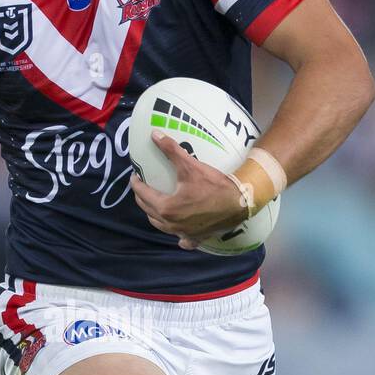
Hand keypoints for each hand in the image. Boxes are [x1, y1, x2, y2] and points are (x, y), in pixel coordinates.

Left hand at [129, 130, 248, 250]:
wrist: (239, 202)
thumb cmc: (213, 185)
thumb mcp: (190, 166)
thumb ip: (171, 150)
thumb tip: (154, 135)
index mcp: (166, 208)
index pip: (143, 194)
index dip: (136, 184)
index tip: (135, 176)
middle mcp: (171, 224)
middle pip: (148, 211)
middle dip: (142, 198)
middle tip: (143, 186)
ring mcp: (183, 233)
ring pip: (161, 225)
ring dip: (155, 214)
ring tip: (156, 203)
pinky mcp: (196, 238)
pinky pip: (182, 240)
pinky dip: (178, 235)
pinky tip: (178, 232)